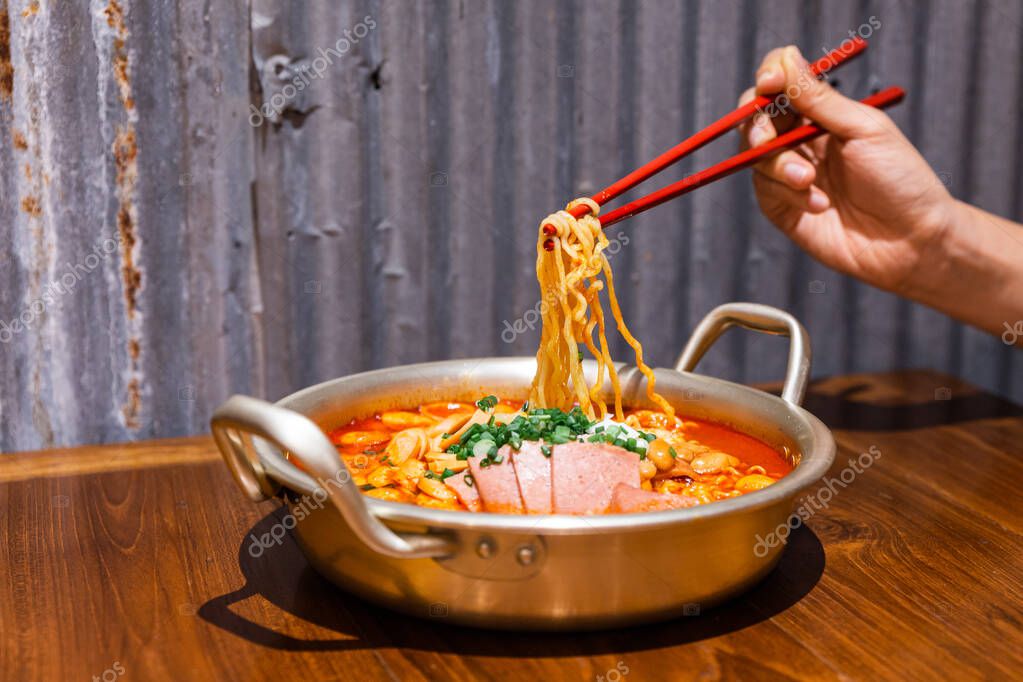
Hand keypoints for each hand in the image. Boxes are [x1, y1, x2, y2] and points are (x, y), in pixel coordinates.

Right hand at [739, 46, 955, 294]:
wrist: (909, 240)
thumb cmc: (898, 179)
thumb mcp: (862, 128)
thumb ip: (818, 98)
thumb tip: (786, 57)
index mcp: (822, 113)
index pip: (780, 84)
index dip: (768, 78)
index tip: (769, 84)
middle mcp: (800, 140)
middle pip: (755, 118)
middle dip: (756, 126)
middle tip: (767, 140)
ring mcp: (787, 174)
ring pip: (754, 156)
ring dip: (779, 166)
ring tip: (809, 181)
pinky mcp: (781, 209)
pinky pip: (765, 191)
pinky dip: (789, 195)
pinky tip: (821, 205)